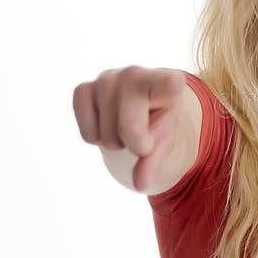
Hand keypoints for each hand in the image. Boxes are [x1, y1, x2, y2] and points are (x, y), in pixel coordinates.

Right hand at [73, 66, 186, 191]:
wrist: (138, 105)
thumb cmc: (157, 121)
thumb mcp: (164, 140)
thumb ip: (154, 161)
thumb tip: (140, 184)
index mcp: (167, 82)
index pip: (168, 84)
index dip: (168, 85)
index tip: (174, 82)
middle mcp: (135, 73)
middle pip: (128, 129)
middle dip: (134, 144)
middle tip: (141, 132)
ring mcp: (106, 78)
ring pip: (105, 135)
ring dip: (115, 142)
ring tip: (124, 125)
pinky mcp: (83, 88)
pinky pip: (87, 134)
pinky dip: (95, 138)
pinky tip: (106, 122)